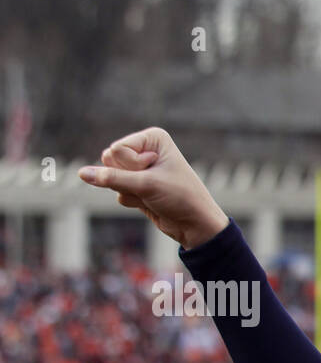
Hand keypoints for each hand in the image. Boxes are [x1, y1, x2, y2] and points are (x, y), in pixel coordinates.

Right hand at [77, 127, 228, 250]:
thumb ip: (110, 178)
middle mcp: (145, 149)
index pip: (117, 149)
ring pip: (110, 176)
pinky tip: (151, 203)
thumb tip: (82, 173)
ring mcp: (139, 168)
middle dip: (127, 178)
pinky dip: (132, 200)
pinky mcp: (136, 185)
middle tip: (152, 185)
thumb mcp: (145, 185)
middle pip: (109, 160)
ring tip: (152, 194)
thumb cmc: (179, 197)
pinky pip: (117, 191)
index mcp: (152, 138)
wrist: (195, 224)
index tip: (156, 173)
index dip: (132, 166)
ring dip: (129, 190)